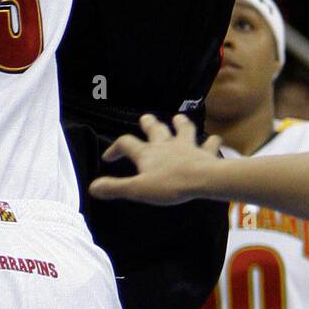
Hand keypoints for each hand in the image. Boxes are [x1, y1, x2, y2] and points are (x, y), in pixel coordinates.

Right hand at [89, 113, 220, 205]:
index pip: (126, 143)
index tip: (108, 158)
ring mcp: (186, 147)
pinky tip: (216, 139)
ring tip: (178, 119)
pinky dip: (212, 141)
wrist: (202, 179)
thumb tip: (93, 187)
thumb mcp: (138, 189)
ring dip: (180, 124)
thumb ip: (115, 187)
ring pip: (182, 129)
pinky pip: (209, 144)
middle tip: (145, 119)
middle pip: (154, 129)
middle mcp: (165, 145)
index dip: (115, 148)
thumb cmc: (169, 185)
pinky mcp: (204, 153)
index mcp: (147, 153)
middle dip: (148, 123)